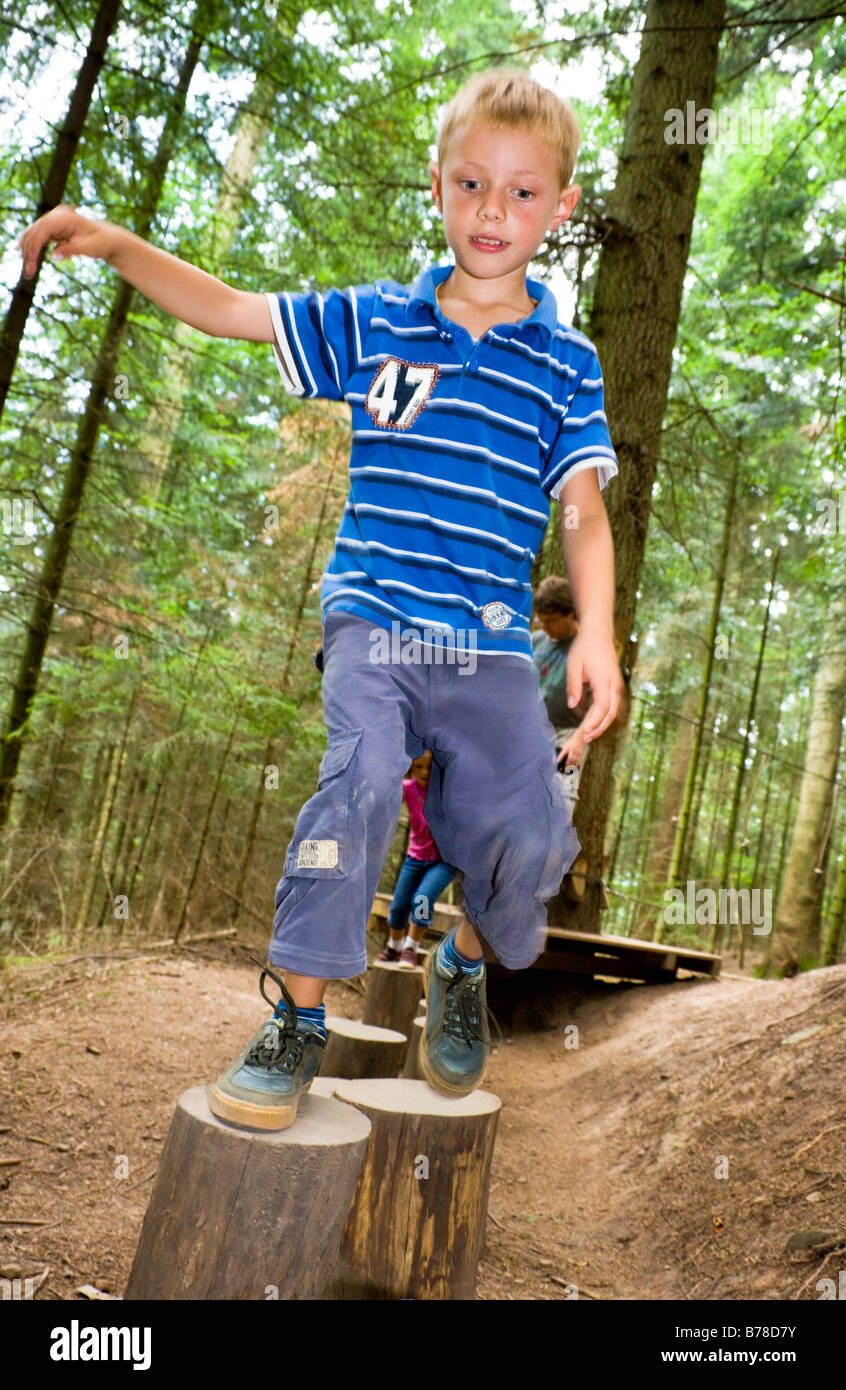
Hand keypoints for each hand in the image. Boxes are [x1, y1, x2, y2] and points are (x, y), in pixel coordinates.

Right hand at [19, 205, 114, 278]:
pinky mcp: (53, 229)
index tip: (30, 262)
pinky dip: (33, 249)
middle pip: (34, 232)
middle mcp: (56, 216)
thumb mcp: (89, 248)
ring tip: (28, 271)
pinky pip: (38, 238)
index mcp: (65, 217)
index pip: (42, 229)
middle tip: (27, 273)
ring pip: (33, 235)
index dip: (33, 245)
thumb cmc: (102, 243)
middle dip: (28, 252)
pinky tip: (30, 262)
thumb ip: (71, 250)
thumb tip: (53, 256)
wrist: (109, 239)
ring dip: (27, 252)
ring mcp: (54, 221)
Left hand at [557, 732, 584, 767]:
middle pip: (570, 758)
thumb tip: (560, 754)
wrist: (579, 738)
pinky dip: (577, 763)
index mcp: (567, 747)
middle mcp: (572, 750)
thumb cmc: (571, 741)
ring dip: (572, 764)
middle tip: (565, 767)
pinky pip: (578, 759)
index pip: (563, 753)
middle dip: (567, 763)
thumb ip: (563, 749)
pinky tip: (575, 766)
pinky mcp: (580, 753)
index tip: (558, 761)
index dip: (560, 757)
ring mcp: (576, 751)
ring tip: (569, 768)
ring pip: (574, 759)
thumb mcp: (566, 744)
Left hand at [565, 625, 622, 742]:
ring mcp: (616, 684)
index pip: (602, 706)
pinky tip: (592, 721)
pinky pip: (612, 704)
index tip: (584, 732)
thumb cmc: (584, 648)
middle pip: (611, 712)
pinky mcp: (614, 685)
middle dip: (599, 728)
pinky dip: (604, 715)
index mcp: (603, 679)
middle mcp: (613, 684)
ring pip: (613, 710)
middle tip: (586, 738)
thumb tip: (572, 706)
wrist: (598, 634)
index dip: (594, 722)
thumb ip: (573, 686)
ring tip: (589, 734)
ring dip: (602, 724)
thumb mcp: (574, 665)